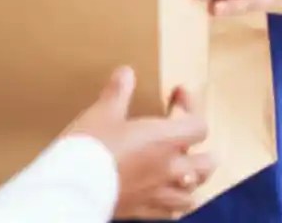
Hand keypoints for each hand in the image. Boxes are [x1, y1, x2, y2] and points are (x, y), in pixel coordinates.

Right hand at [65, 67, 215, 219]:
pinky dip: (170, 205)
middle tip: (186, 141)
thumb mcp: (103, 112)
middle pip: (207, 164)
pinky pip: (169, 213)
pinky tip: (160, 196)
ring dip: (190, 182)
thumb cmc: (91, 146)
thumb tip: (126, 73)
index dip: (192, 106)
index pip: (199, 126)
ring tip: (180, 173)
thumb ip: (119, 92)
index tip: (177, 95)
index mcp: (165, 140)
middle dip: (202, 151)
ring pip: (193, 194)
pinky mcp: (143, 212)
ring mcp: (158, 194)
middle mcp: (170, 169)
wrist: (73, 186)